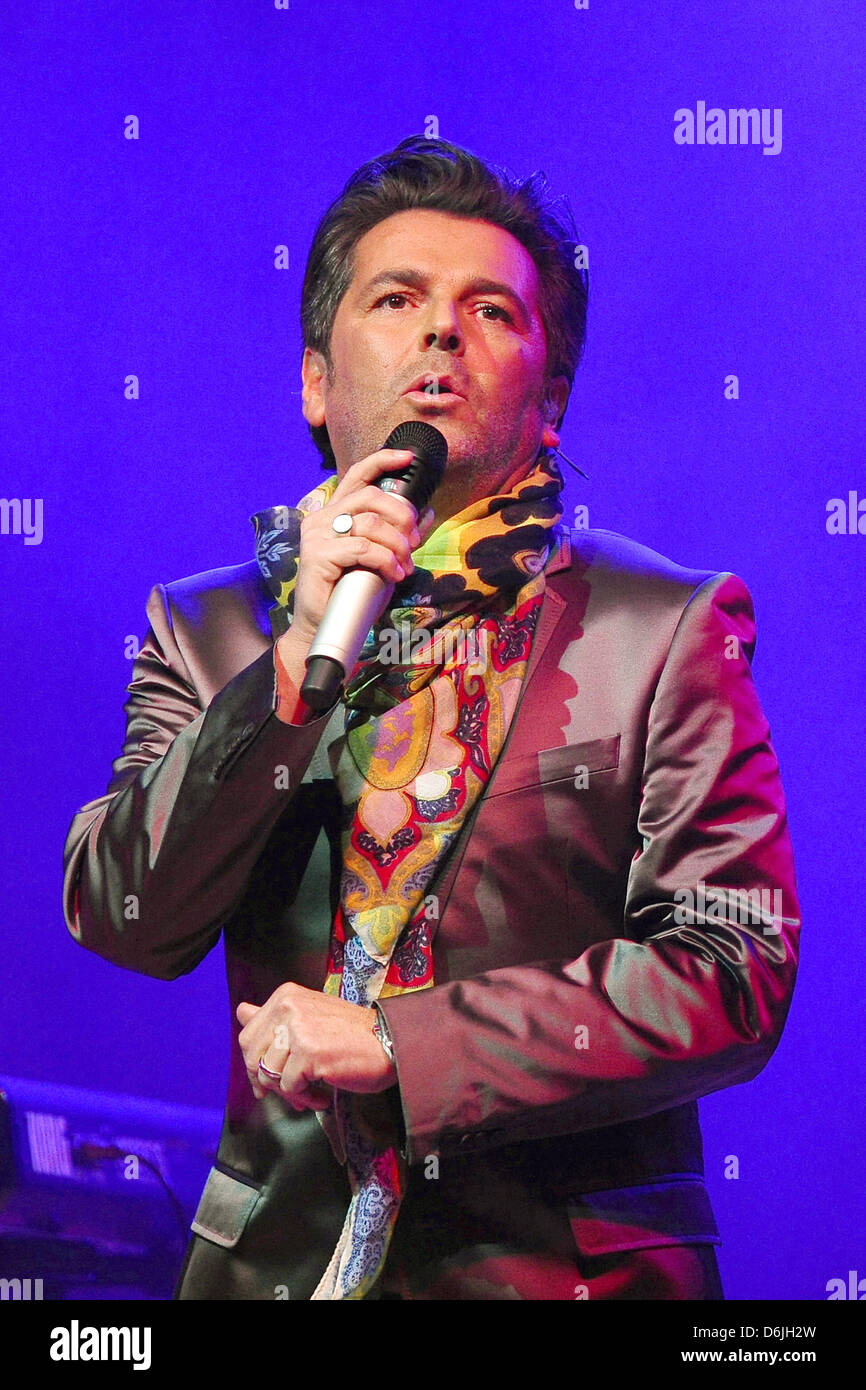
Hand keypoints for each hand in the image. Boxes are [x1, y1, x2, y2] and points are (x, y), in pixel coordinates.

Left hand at [236, 982, 396, 1110]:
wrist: (389, 1042)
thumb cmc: (352, 1034)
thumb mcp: (309, 1015)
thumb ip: (274, 1016)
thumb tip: (241, 1011)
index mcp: (286, 996)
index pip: (248, 1035)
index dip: (255, 1062)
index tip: (268, 1077)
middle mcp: (288, 1007)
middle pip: (253, 1057)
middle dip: (268, 1081)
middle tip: (291, 1091)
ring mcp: (297, 1029)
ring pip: (270, 1075)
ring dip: (291, 1092)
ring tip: (313, 1092)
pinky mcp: (308, 1053)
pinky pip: (290, 1087)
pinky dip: (305, 1097)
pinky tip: (322, 1094)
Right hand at [283, 447, 436, 653]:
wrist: (325, 625)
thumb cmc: (352, 592)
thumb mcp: (383, 558)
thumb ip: (400, 535)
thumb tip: (427, 513)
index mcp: (334, 512)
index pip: (358, 475)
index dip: (383, 461)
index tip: (408, 458)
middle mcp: (322, 518)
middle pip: (371, 497)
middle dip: (402, 516)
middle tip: (413, 540)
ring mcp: (317, 536)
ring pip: (370, 524)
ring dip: (397, 545)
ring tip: (404, 566)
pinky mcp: (319, 555)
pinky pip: (363, 549)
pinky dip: (386, 561)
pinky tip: (394, 574)